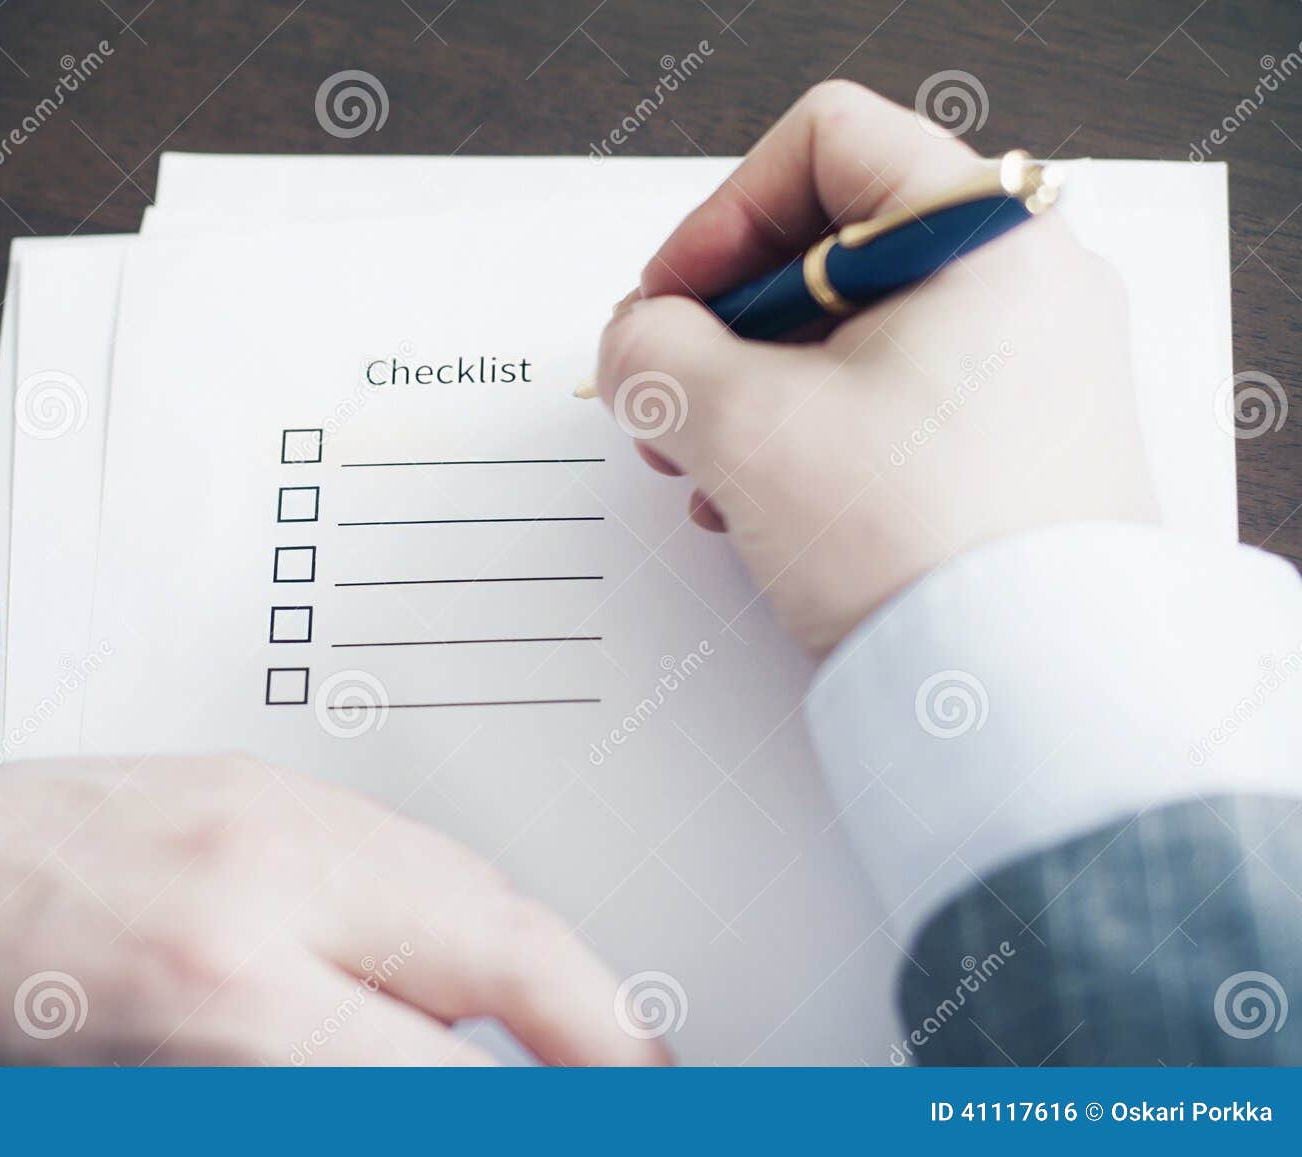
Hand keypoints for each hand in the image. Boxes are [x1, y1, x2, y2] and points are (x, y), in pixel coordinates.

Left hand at [0, 757, 664, 1065]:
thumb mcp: (148, 1104)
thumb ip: (321, 1089)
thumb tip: (437, 1076)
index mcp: (218, 1003)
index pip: (453, 1076)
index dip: (563, 1088)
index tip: (617, 1103)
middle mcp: (265, 880)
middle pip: (513, 950)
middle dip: (606, 1031)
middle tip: (642, 1079)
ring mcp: (270, 806)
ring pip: (478, 887)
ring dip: (547, 971)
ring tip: (580, 1037)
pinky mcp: (264, 778)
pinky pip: (414, 852)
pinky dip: (470, 918)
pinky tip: (476, 971)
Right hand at [595, 81, 1157, 655]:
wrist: (1028, 695)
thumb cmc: (919, 544)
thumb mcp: (745, 426)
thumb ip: (655, 355)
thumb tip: (634, 347)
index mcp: (986, 232)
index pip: (824, 143)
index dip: (719, 216)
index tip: (668, 304)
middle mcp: (1026, 283)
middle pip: (829, 244)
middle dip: (722, 326)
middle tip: (670, 396)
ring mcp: (1032, 366)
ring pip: (852, 334)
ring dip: (753, 393)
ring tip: (708, 468)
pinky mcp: (1019, 444)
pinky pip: (892, 401)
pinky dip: (811, 437)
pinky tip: (763, 509)